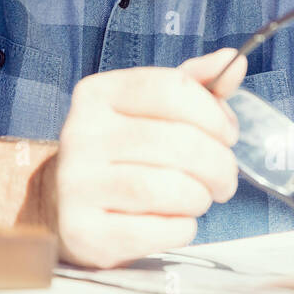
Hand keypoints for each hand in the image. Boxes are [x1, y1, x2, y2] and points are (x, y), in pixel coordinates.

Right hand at [48, 49, 247, 267]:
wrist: (60, 205)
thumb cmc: (119, 153)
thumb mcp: (149, 110)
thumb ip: (193, 86)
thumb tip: (232, 62)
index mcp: (97, 94)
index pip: (172, 89)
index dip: (214, 113)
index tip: (226, 133)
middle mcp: (81, 134)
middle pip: (180, 143)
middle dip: (219, 164)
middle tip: (225, 177)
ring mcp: (78, 184)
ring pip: (170, 188)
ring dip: (201, 197)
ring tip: (200, 198)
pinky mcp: (83, 231)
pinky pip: (157, 230)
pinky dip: (181, 228)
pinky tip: (174, 221)